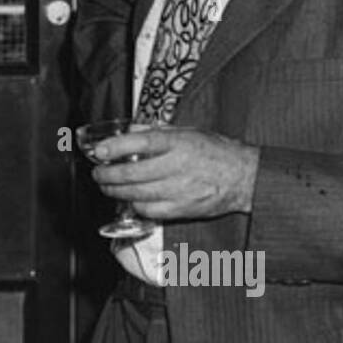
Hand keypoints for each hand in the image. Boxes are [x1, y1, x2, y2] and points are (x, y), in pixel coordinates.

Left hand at [90, 126, 259, 219]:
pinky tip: (131, 200)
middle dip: (107, 175)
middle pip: (131, 174)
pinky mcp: (183, 209)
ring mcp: (179, 190)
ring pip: (136, 195)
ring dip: (115, 192)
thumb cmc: (217, 151)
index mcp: (178, 142)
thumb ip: (159, 132)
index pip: (140, 142)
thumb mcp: (189, 132)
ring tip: (107, 187)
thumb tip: (130, 132)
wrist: (245, 177)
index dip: (115, 147)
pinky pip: (150, 211)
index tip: (99, 150)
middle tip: (98, 173)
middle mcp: (177, 166)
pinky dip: (136, 206)